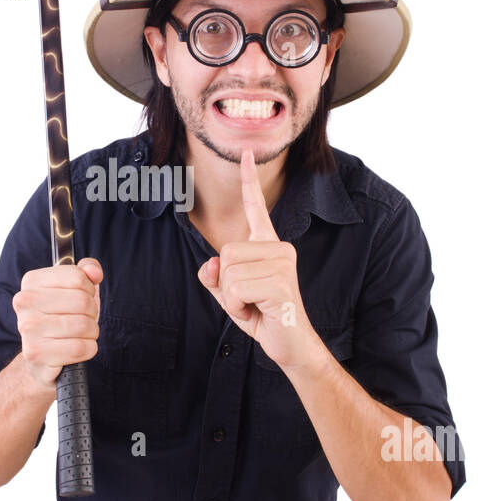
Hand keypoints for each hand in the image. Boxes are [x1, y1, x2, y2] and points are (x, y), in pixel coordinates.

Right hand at [12, 257, 102, 387]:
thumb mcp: (75, 289)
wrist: (41, 357)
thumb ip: (87, 271)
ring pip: (84, 325)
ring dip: (91, 332)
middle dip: (91, 313)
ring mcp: (28, 328)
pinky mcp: (36, 353)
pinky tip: (76, 349)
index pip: (78, 277)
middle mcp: (24, 302)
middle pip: (82, 301)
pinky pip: (81, 348)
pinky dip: (88, 349)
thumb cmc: (60, 319)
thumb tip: (94, 273)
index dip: (88, 290)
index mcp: (31, 281)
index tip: (80, 297)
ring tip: (78, 335)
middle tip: (80, 320)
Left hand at [197, 151, 325, 373]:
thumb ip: (215, 277)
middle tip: (249, 300)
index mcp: (269, 245)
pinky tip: (256, 313)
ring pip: (227, 272)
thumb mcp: (230, 295)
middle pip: (224, 253)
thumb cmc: (263, 316)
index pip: (255, 208)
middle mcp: (279, 247)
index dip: (249, 181)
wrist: (291, 346)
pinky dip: (236, 307)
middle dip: (225, 284)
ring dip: (231, 299)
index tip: (247, 154)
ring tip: (254, 306)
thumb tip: (209, 264)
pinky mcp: (280, 282)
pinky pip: (234, 289)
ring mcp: (282, 263)